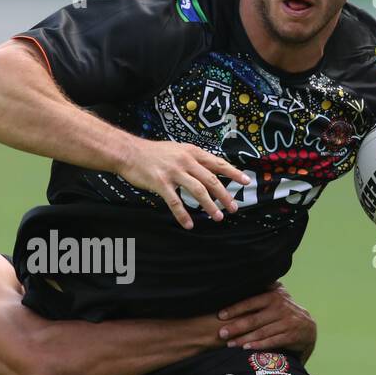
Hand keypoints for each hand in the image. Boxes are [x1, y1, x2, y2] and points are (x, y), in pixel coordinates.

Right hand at [116, 137, 250, 228]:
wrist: (129, 152)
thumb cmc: (152, 153)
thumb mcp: (177, 150)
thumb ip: (192, 159)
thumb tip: (208, 169)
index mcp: (192, 152)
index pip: (218, 163)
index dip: (233, 173)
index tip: (246, 181)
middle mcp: (186, 161)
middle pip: (212, 180)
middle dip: (225, 196)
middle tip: (233, 208)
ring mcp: (174, 172)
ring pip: (198, 191)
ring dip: (209, 206)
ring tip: (217, 217)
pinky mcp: (161, 183)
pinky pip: (176, 202)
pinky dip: (183, 215)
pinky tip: (189, 224)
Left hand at [215, 283, 316, 361]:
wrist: (308, 327)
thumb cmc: (284, 311)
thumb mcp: (276, 296)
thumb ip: (263, 289)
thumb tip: (242, 279)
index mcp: (273, 296)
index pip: (251, 302)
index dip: (235, 309)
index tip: (221, 315)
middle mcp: (280, 308)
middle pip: (254, 320)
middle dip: (236, 327)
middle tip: (221, 333)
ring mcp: (287, 322)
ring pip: (261, 332)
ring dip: (244, 339)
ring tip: (230, 344)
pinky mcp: (292, 335)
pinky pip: (272, 341)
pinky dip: (259, 345)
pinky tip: (247, 348)